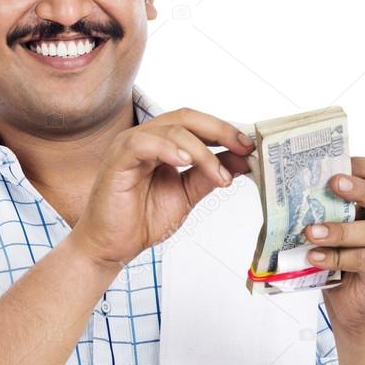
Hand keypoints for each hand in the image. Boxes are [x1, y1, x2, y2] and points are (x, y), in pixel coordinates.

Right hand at [70, 108, 253, 269]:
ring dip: (201, 151)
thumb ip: (210, 175)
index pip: (197, 124)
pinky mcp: (117, 160)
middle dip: (220, 131)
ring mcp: (129, 145)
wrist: (113, 247)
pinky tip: (184, 162)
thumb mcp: (187, 195)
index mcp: (163, 143)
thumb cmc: (142, 220)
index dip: (225, 131)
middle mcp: (146, 138)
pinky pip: (142, 143)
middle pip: (187, 117)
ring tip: (219, 175)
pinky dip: (166, 148)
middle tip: (243, 149)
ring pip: (171, 129)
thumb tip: (242, 161)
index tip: (250, 146)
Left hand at [302, 157, 364, 334]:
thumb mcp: (336, 228)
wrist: (353, 306)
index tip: (335, 165)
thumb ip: (328, 208)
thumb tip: (289, 188)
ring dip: (340, 230)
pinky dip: (337, 258)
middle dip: (361, 189)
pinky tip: (315, 257)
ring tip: (311, 231)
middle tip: (332, 184)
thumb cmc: (343, 259)